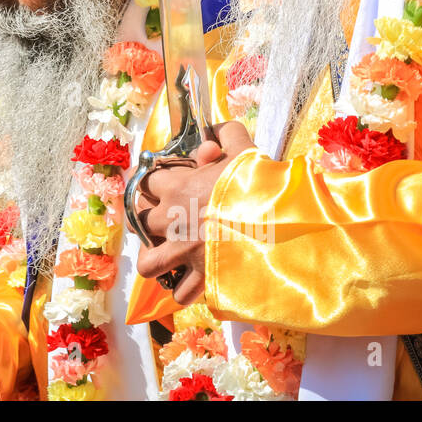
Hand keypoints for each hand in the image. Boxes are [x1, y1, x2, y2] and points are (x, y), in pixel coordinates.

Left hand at [134, 121, 253, 305]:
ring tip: (168, 256)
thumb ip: (226, 134)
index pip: (145, 182)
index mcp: (176, 188)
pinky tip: (192, 281)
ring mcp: (183, 253)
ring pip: (148, 264)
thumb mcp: (245, 151)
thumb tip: (212, 129)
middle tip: (164, 221)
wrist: (282, 223)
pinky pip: (179, 293)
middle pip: (138, 221)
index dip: (153, 183)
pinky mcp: (201, 278)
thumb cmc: (260, 184)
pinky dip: (183, 290)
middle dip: (147, 221)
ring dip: (156, 260)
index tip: (162, 186)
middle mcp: (171, 221)